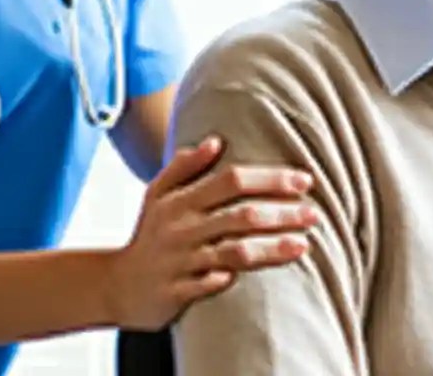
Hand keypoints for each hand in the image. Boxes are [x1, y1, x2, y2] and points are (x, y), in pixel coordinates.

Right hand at [103, 136, 318, 329]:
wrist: (117, 285)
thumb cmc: (150, 235)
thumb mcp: (157, 194)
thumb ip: (185, 165)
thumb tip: (216, 141)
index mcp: (180, 200)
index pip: (232, 181)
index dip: (270, 179)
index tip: (304, 181)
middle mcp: (181, 228)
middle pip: (240, 216)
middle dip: (282, 214)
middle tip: (314, 215)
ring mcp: (180, 261)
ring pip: (234, 252)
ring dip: (272, 248)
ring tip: (304, 245)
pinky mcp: (176, 291)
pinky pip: (211, 283)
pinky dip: (232, 277)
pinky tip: (259, 275)